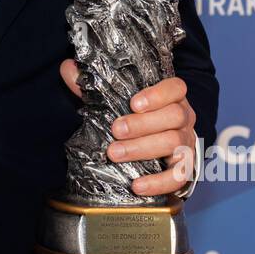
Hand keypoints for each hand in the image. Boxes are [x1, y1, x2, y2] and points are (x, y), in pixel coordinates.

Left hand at [59, 60, 197, 196]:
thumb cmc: (134, 118)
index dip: (157, 94)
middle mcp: (184, 118)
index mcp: (171, 97)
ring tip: (114, 154)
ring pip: (174, 143)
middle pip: (174, 116)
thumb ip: (91, 85)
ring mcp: (186, 143)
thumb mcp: (114, 101)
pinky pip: (178, 177)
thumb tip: (68, 68)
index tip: (133, 103)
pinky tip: (136, 185)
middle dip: (143, 124)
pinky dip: (158, 182)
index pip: (176, 87)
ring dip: (142, 149)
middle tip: (115, 130)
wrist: (157, 150)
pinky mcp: (185, 169)